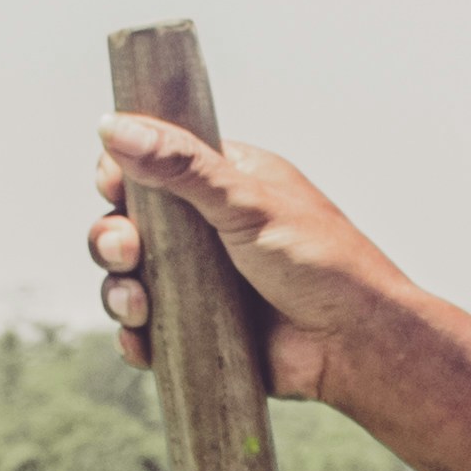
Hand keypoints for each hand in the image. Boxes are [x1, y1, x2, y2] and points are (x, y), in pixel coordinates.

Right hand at [87, 119, 411, 403]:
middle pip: (126, 224)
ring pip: (130, 279)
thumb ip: (182, 166)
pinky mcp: (202, 328)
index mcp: (223, 183)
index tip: (112, 188)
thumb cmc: (323, 264)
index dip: (119, 175)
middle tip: (126, 249)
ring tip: (137, 302)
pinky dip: (135, 337)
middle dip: (111, 237)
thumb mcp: (249, 204)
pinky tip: (141, 341)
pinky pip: (149, 331)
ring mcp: (201, 281)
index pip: (148, 165)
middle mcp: (207, 229)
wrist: (360, 344)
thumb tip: (113, 126)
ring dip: (118, 289)